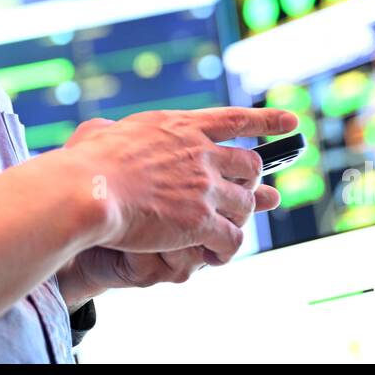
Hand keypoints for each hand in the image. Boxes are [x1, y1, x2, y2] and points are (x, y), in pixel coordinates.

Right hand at [63, 106, 295, 266]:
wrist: (88, 190)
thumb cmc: (83, 164)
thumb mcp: (101, 132)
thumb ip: (114, 130)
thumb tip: (102, 130)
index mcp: (179, 126)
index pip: (234, 118)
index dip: (266, 120)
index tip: (291, 121)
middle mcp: (200, 151)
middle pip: (249, 164)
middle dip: (250, 182)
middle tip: (247, 196)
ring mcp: (204, 185)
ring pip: (245, 203)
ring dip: (238, 219)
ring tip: (222, 234)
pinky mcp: (200, 220)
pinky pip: (232, 237)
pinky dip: (227, 249)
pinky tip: (215, 256)